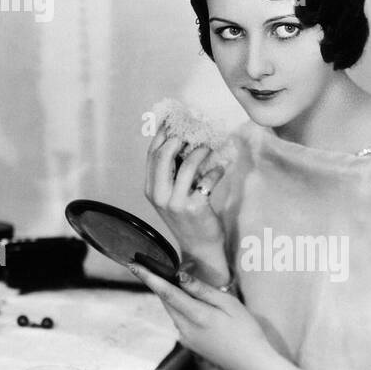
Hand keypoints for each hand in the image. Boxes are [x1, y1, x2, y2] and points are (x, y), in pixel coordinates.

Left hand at [129, 261, 275, 369]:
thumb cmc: (246, 331)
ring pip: (172, 310)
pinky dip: (180, 308)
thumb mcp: (228, 304)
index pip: (166, 292)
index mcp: (196, 316)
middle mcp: (185, 329)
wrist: (252, 364)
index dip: (148, 277)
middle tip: (154, 265)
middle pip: (166, 300)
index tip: (133, 265)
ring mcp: (185, 338)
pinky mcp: (189, 345)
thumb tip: (179, 276)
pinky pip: (179, 320)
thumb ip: (202, 290)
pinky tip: (193, 303)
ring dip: (171, 296)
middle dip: (158, 283)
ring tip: (177, 282)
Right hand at [144, 131, 226, 258]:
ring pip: (186, 166)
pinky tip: (220, 169)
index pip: (151, 155)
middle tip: (192, 130)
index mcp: (150, 189)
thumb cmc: (188, 218)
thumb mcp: (172, 195)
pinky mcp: (195, 208)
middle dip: (177, 137)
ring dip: (199, 152)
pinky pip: (206, 181)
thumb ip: (172, 173)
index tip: (174, 121)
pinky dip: (216, 172)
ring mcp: (176, 203)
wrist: (199, 248)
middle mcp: (159, 195)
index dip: (162, 134)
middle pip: (163, 155)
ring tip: (209, 147)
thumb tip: (182, 141)